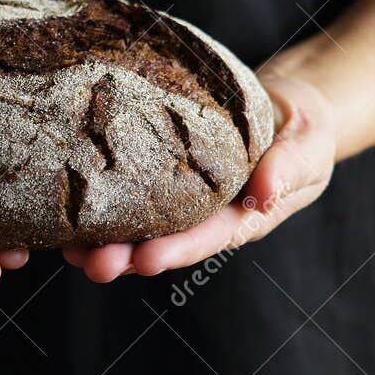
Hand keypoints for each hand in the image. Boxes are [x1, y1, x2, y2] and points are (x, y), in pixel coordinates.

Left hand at [62, 73, 336, 282]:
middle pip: (165, 243)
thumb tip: (262, 195)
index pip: (207, 237)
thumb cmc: (302, 132)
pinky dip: (99, 206)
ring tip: (67, 249)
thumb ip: (288, 168)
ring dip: (104, 241)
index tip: (145, 260)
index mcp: (243, 217)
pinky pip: (130, 194)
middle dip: (127, 256)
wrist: (284, 110)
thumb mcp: (308, 146)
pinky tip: (66, 211)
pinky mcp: (161, 175)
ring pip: (139, 227)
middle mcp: (206, 216)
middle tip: (93, 263)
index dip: (176, 250)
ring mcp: (182, 200)